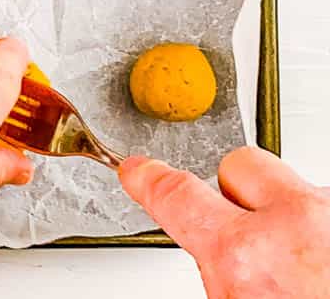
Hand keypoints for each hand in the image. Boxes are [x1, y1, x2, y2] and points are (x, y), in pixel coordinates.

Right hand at [121, 148, 329, 297]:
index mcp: (243, 255)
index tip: (140, 171)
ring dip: (297, 223)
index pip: (177, 196)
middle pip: (243, 167)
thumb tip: (221, 270)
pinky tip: (329, 271)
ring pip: (301, 193)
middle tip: (246, 232)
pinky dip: (328, 238)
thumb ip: (224, 282)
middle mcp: (293, 225)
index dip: (150, 180)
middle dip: (237, 193)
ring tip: (310, 270)